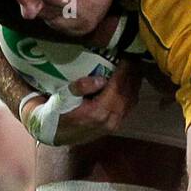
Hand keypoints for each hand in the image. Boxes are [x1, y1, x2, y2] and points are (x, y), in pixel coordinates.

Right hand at [21, 60, 141, 145]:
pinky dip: (131, 93)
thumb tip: (101, 79)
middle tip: (133, 58)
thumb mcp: (63, 97)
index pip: (117, 86)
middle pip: (128, 93)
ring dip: (134, 83)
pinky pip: (129, 106)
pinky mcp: (115, 125)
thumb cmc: (58, 112)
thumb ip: (81, 87)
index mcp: (98, 111)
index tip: (127, 56)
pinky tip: (130, 83)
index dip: (124, 70)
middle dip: (132, 75)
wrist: (56, 134)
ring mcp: (114, 124)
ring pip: (131, 100)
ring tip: (134, 68)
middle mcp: (110, 119)